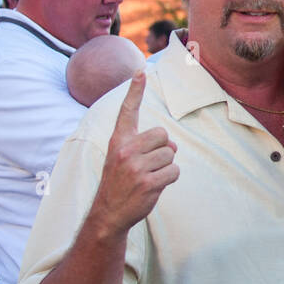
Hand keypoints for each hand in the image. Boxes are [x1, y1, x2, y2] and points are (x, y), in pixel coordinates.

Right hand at [92, 73, 178, 233]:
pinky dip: (170, 179)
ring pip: (171, 155)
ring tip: (148, 177)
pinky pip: (174, 172)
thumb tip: (172, 146)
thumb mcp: (124, 159)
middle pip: (164, 136)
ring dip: (165, 167)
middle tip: (148, 165)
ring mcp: (135, 167)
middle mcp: (124, 150)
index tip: (140, 70)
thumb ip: (147, 146)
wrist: (108, 213)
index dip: (134, 90)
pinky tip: (154, 186)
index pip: (127, 111)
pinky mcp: (147, 183)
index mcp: (118, 141)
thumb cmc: (121, 181)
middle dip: (163, 150)